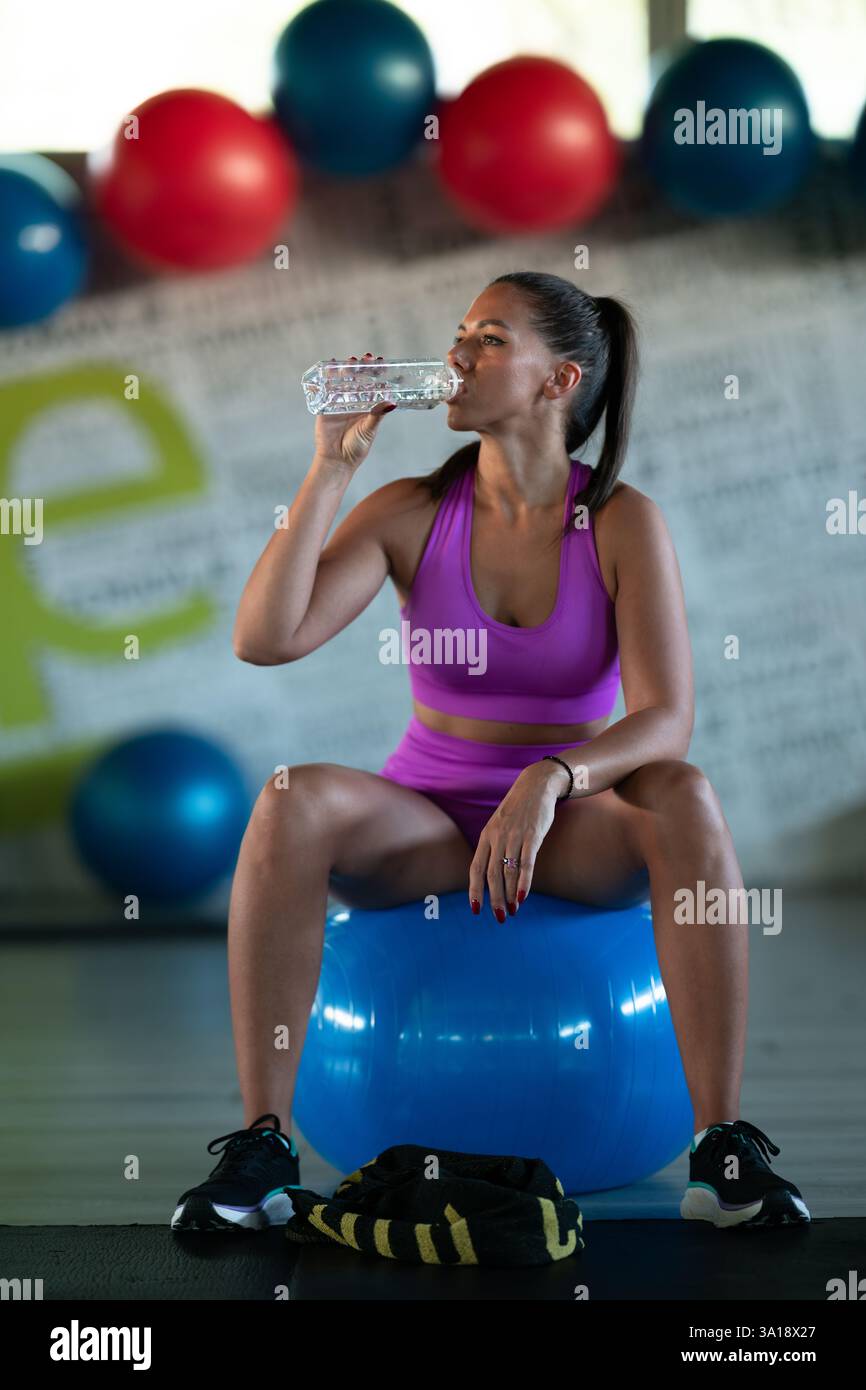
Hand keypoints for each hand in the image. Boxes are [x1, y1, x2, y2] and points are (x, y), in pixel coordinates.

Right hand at [314, 352, 394, 470]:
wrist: (336, 461)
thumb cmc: (357, 448)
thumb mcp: (369, 430)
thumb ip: (378, 415)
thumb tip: (392, 402)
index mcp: (369, 407)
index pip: (375, 385)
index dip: (378, 373)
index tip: (382, 362)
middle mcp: (355, 402)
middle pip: (359, 379)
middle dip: (363, 367)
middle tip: (367, 357)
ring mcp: (340, 402)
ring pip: (344, 381)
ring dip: (347, 369)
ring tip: (350, 360)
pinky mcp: (326, 406)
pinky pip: (327, 389)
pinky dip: (328, 376)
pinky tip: (331, 366)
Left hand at [468, 760, 567, 922]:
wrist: (536, 785)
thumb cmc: (518, 810)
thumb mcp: (499, 826)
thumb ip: (495, 846)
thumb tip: (494, 874)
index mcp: (486, 836)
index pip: (475, 869)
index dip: (474, 891)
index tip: (476, 910)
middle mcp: (497, 838)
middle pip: (491, 875)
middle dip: (494, 899)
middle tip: (499, 918)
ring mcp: (514, 837)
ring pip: (508, 872)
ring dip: (510, 895)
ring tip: (512, 912)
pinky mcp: (532, 836)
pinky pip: (526, 863)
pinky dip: (524, 883)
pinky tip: (523, 898)